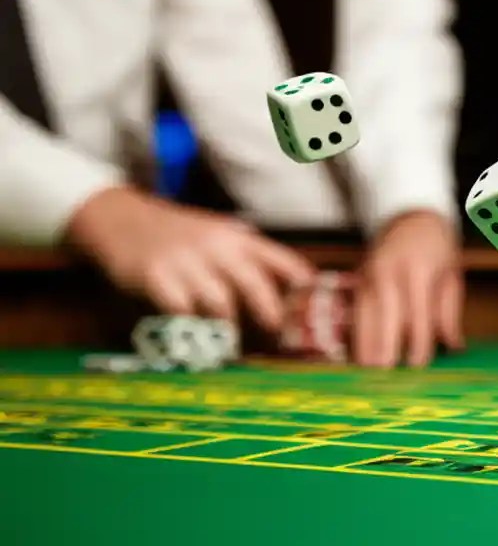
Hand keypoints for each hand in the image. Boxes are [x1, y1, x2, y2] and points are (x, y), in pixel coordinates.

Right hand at [66, 186, 312, 329]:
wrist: (121, 219)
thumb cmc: (178, 233)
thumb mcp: (218, 234)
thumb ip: (248, 258)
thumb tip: (290, 284)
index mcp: (236, 237)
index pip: (276, 257)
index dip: (298, 277)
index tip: (311, 296)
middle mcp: (216, 247)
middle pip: (254, 283)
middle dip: (269, 311)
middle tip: (274, 331)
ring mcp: (187, 262)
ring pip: (220, 302)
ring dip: (228, 328)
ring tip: (230, 344)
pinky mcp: (157, 277)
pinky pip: (182, 311)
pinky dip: (191, 327)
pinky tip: (194, 337)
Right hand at [353, 210, 462, 367]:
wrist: (410, 214)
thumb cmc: (436, 245)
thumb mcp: (452, 274)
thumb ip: (449, 312)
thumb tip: (453, 347)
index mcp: (418, 271)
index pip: (417, 317)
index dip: (417, 345)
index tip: (418, 368)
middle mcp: (390, 273)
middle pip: (385, 320)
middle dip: (385, 352)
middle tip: (386, 381)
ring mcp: (369, 276)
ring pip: (364, 319)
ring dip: (365, 348)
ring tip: (367, 376)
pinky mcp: (357, 280)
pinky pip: (354, 313)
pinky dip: (355, 335)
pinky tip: (357, 355)